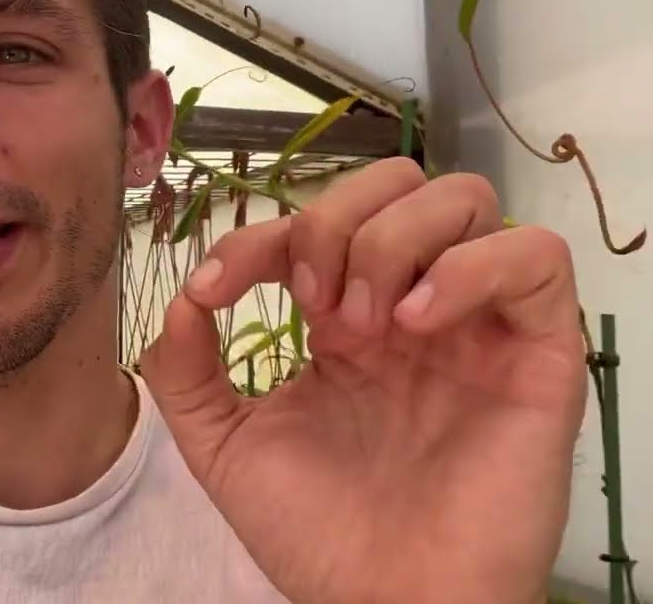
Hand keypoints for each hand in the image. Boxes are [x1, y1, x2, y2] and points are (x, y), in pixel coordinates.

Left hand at [141, 158, 586, 603]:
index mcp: (346, 321)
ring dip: (394, 242)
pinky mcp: (539, 355)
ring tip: (367, 326)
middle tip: (315, 305)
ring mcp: (477, 327)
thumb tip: (180, 296)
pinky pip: (536, 257)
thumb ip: (187, 370)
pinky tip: (418, 324)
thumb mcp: (224, 446)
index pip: (310, 223)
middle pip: (398, 185)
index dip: (254, 235)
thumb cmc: (314, 534)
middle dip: (336, 221)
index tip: (213, 288)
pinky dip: (472, 268)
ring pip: (465, 200)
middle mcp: (414, 309)